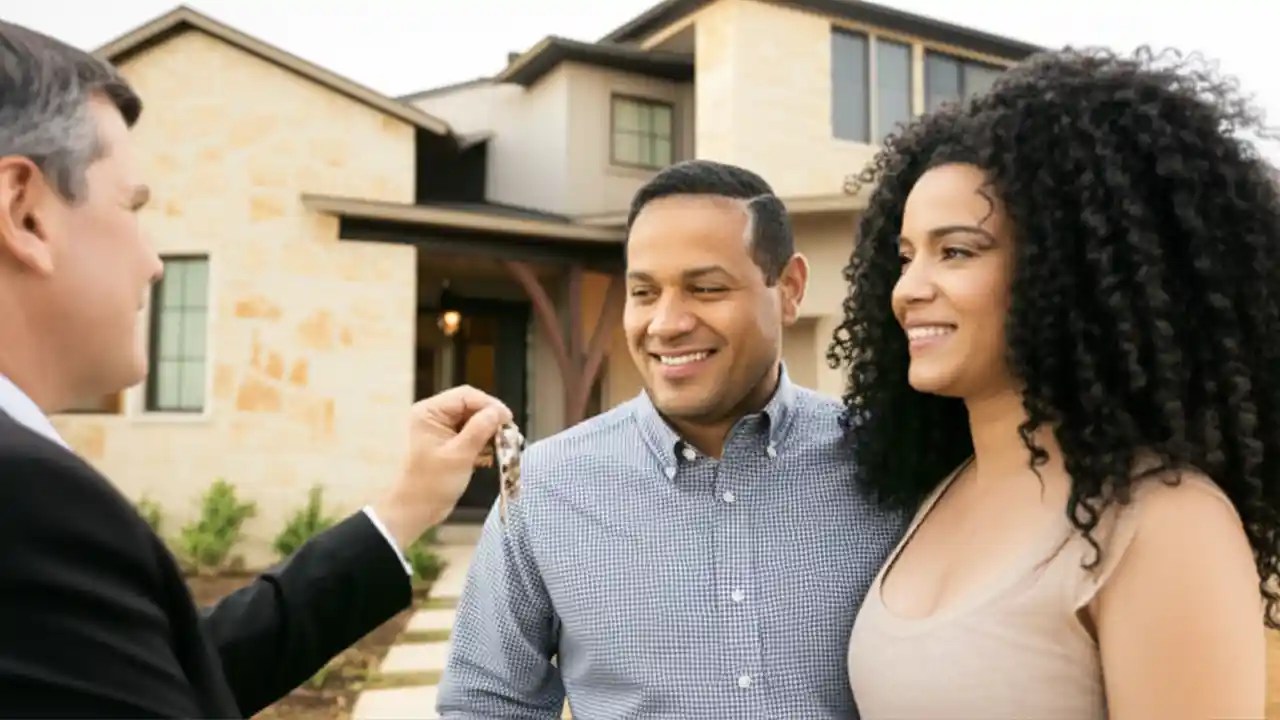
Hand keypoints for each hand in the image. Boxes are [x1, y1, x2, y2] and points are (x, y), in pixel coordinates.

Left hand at [372, 385, 512, 549]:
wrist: (416, 509)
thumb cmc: (431, 483)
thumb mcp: (459, 455)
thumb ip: (480, 429)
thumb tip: (499, 412)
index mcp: (429, 412)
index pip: (466, 396)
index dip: (490, 405)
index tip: (508, 420)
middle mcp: (434, 415)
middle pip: (472, 406)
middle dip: (491, 420)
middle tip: (509, 434)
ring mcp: (442, 429)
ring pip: (475, 420)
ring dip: (489, 433)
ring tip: (502, 447)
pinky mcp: (449, 442)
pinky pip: (472, 434)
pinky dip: (483, 443)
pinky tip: (488, 457)